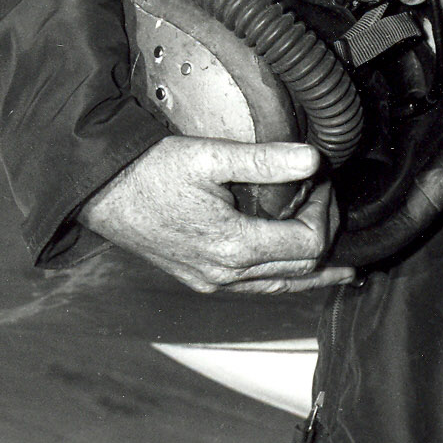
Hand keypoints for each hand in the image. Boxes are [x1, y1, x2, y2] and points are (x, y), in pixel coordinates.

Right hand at [80, 136, 354, 297]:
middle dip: (324, 234)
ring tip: (342, 266)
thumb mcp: (208, 156)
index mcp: (233, 246)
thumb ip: (264, 160)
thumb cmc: (148, 171)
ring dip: (313, 271)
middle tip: (327, 199)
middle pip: (302, 269)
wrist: (100, 192)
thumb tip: (315, 160)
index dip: (326, 210)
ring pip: (281, 286)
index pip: (309, 243)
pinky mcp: (201, 279)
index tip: (321, 179)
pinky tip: (294, 270)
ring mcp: (212, 282)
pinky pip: (257, 286)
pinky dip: (284, 277)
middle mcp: (226, 274)